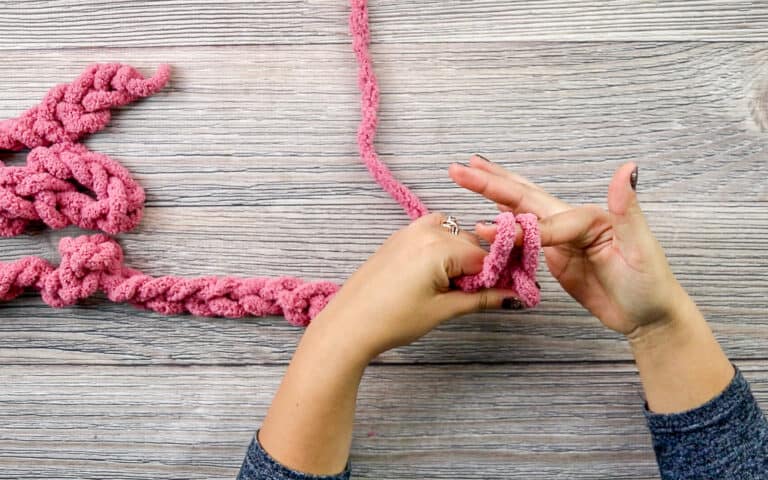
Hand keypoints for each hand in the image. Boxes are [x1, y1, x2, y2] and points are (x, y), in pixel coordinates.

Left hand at [313, 212, 523, 360]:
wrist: (349, 324)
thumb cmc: (392, 319)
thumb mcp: (442, 310)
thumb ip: (481, 299)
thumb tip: (512, 296)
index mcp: (439, 246)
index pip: (485, 256)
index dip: (498, 276)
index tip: (506, 291)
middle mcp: (426, 230)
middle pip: (470, 242)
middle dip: (478, 266)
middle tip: (478, 295)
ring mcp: (409, 231)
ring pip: (452, 235)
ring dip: (459, 255)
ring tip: (452, 287)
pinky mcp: (397, 238)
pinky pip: (431, 233)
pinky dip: (441, 249)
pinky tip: (435, 276)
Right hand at [449, 156, 685, 337]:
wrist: (648, 317)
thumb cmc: (650, 285)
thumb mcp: (641, 248)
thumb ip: (627, 210)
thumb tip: (627, 169)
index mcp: (588, 217)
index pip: (544, 221)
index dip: (513, 226)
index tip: (483, 231)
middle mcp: (571, 223)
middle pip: (525, 198)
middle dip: (492, 181)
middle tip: (460, 167)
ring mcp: (561, 240)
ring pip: (521, 212)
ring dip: (494, 194)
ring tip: (470, 175)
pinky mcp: (555, 259)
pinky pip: (522, 240)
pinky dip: (503, 224)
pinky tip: (490, 216)